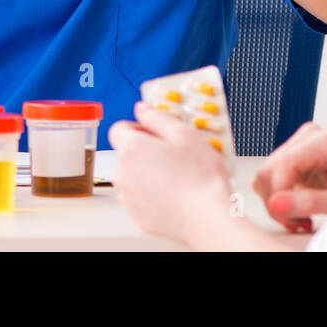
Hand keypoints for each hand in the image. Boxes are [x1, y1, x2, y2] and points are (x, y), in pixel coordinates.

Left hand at [108, 102, 232, 244]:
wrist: (207, 217)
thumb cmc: (200, 177)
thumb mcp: (184, 134)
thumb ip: (158, 117)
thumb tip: (142, 109)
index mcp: (132, 149)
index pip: (119, 129)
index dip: (138, 127)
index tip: (154, 133)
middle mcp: (123, 173)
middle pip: (126, 154)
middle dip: (145, 151)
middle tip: (172, 155)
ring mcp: (128, 197)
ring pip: (132, 177)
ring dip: (147, 173)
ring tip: (176, 177)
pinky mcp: (137, 216)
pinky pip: (139, 198)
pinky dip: (151, 195)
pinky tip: (174, 194)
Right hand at [252, 121, 326, 232]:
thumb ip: (310, 202)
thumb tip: (275, 203)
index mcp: (326, 141)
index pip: (284, 164)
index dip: (278, 193)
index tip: (287, 217)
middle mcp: (309, 136)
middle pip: (269, 169)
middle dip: (277, 201)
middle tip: (297, 222)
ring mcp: (298, 143)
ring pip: (265, 175)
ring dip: (276, 203)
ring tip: (301, 217)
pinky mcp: (291, 155)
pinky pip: (268, 178)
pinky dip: (276, 198)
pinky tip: (296, 207)